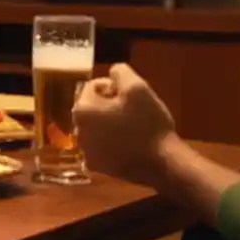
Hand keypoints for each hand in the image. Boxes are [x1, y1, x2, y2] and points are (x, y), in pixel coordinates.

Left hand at [72, 63, 176, 184]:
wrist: (163, 163)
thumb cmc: (149, 123)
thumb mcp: (138, 87)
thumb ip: (120, 72)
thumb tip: (112, 72)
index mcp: (82, 110)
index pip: (93, 87)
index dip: (114, 88)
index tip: (132, 97)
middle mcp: (77, 131)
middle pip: (92, 108)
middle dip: (110, 106)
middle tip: (133, 112)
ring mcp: (85, 151)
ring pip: (97, 127)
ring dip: (110, 124)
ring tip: (133, 128)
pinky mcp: (96, 167)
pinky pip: (101, 146)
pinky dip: (111, 143)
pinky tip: (128, 144)